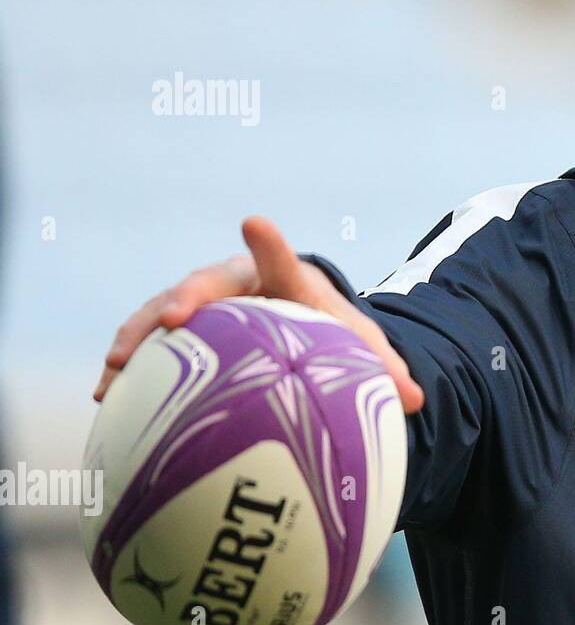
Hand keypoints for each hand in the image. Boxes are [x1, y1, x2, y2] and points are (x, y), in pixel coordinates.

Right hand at [92, 216, 424, 412]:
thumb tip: (419, 399)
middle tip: (170, 318)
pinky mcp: (176, 329)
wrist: (293, 316)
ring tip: (114, 369)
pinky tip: (105, 400)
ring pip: (160, 311)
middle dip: (186, 295)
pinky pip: (147, 345)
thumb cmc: (326, 328)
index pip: (280, 260)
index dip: (270, 244)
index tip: (256, 223)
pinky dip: (127, 367)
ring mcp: (200, 302)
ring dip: (136, 336)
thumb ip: (384, 369)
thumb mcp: (357, 347)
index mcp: (285, 279)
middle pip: (206, 281)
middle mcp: (236, 281)